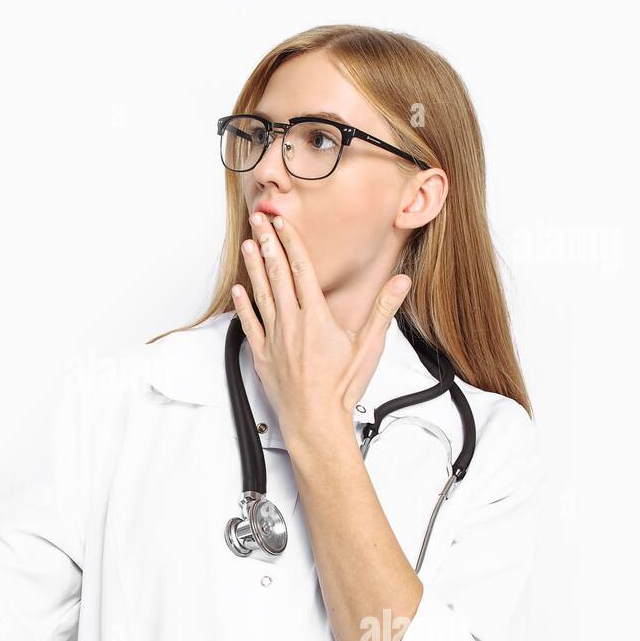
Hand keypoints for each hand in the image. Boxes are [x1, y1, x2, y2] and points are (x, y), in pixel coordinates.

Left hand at [230, 213, 410, 441]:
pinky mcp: (262, 355)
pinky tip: (239, 289)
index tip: (283, 222)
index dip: (292, 242)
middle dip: (268, 243)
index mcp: (316, 317)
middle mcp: (292, 323)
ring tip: (248, 243)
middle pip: (278, 274)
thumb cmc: (341, 388)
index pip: (302, 269)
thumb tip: (401, 282)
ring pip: (261, 294)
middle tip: (259, 220)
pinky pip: (250, 324)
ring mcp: (274, 338)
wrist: (316, 420)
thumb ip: (383, 310)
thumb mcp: (369, 346)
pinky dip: (243, 305)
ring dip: (254, 267)